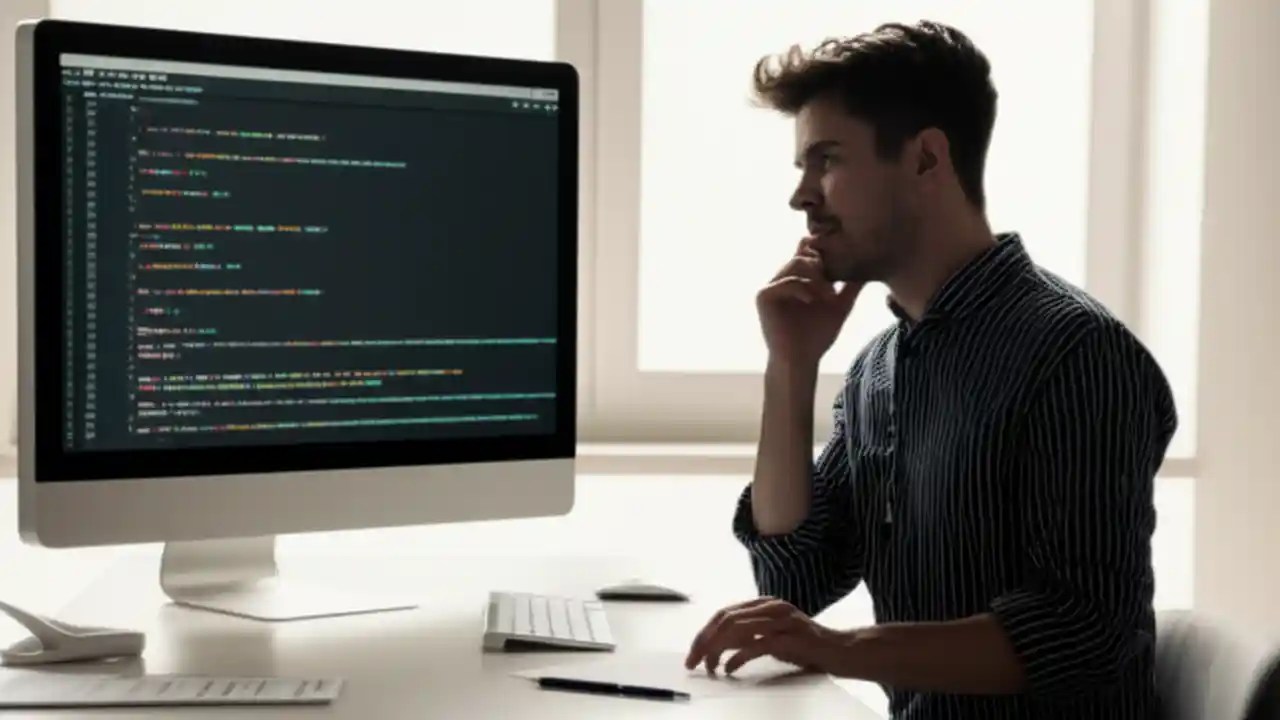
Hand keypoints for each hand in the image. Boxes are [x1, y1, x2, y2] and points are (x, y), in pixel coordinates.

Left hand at [684, 597, 852, 676]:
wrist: (841, 650)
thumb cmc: (805, 646)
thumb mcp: (770, 637)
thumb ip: (746, 637)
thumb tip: (716, 646)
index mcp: (764, 604)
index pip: (724, 613)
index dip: (704, 633)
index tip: (693, 653)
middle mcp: (771, 607)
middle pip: (726, 619)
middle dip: (704, 641)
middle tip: (693, 662)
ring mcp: (782, 620)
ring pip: (737, 628)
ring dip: (717, 650)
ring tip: (710, 668)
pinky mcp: (791, 637)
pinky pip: (756, 644)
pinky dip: (737, 657)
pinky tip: (729, 669)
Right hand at [758, 238, 861, 366]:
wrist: (801, 360)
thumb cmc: (818, 336)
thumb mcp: (840, 306)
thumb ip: (851, 287)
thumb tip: (870, 269)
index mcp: (798, 278)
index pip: (809, 252)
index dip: (825, 255)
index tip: (841, 273)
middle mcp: (783, 279)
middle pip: (805, 254)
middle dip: (824, 269)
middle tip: (833, 293)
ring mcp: (772, 286)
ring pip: (797, 263)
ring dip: (816, 279)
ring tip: (827, 297)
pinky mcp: (763, 296)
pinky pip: (786, 281)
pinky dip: (802, 288)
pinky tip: (812, 301)